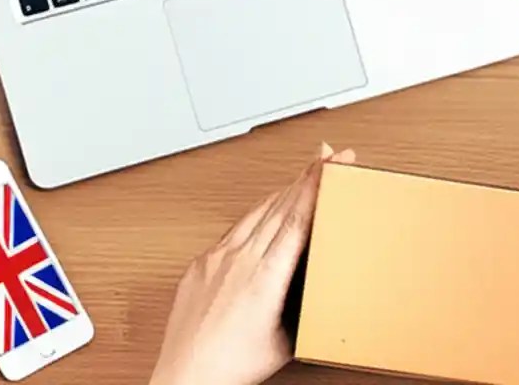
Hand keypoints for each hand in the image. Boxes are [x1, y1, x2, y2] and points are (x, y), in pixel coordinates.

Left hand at [149, 144, 355, 384]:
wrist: (185, 376)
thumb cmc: (230, 366)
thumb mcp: (287, 339)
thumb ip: (303, 306)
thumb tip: (319, 290)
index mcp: (266, 276)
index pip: (298, 218)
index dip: (317, 184)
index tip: (333, 163)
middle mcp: (240, 260)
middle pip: (281, 205)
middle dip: (308, 177)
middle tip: (328, 156)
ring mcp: (217, 259)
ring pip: (257, 212)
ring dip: (283, 191)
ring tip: (302, 177)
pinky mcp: (200, 264)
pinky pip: (234, 228)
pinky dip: (256, 214)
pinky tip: (263, 211)